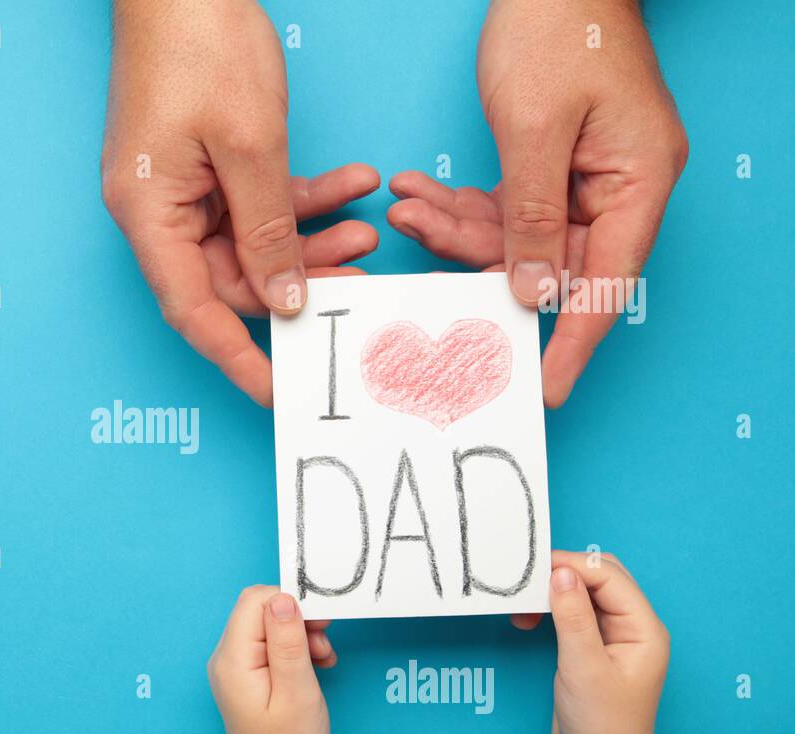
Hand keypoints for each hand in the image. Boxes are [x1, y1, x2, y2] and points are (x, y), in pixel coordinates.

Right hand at [102, 0, 379, 406]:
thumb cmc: (197, 41)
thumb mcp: (248, 145)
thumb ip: (269, 230)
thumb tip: (284, 298)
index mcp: (148, 215)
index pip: (194, 312)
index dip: (237, 357)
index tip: (280, 391)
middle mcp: (159, 210)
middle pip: (231, 278)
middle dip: (299, 283)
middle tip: (362, 284)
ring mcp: (183, 187)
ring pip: (254, 241)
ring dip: (312, 240)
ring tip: (368, 231)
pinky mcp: (206, 163)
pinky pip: (258, 200)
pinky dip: (305, 198)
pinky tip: (351, 185)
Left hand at [208, 586, 335, 733]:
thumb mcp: (297, 691)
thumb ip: (288, 642)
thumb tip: (282, 599)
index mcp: (233, 660)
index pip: (255, 601)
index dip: (290, 603)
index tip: (321, 624)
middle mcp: (226, 658)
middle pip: (260, 610)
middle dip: (297, 619)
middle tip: (323, 647)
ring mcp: (234, 667)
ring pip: (268, 625)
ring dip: (300, 635)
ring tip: (322, 661)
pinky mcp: (246, 675)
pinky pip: (269, 644)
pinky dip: (294, 648)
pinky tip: (314, 666)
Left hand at [390, 0, 687, 406]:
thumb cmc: (559, 28)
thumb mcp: (537, 128)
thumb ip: (532, 217)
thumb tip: (532, 293)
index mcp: (636, 184)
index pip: (606, 285)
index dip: (572, 342)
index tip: (543, 391)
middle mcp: (615, 190)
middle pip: (546, 263)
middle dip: (474, 257)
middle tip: (413, 237)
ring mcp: (581, 179)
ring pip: (512, 237)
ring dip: (453, 226)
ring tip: (404, 206)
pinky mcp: (548, 166)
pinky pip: (501, 205)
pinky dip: (457, 202)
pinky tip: (415, 192)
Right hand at [522, 550, 689, 733]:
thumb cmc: (602, 725)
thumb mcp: (583, 667)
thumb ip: (572, 617)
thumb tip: (561, 573)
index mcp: (644, 629)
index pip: (608, 577)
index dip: (572, 566)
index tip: (534, 568)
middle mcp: (633, 627)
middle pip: (599, 578)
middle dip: (562, 574)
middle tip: (526, 583)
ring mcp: (614, 637)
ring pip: (584, 594)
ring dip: (553, 593)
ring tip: (523, 607)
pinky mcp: (593, 648)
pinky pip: (574, 614)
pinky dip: (551, 610)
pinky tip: (530, 620)